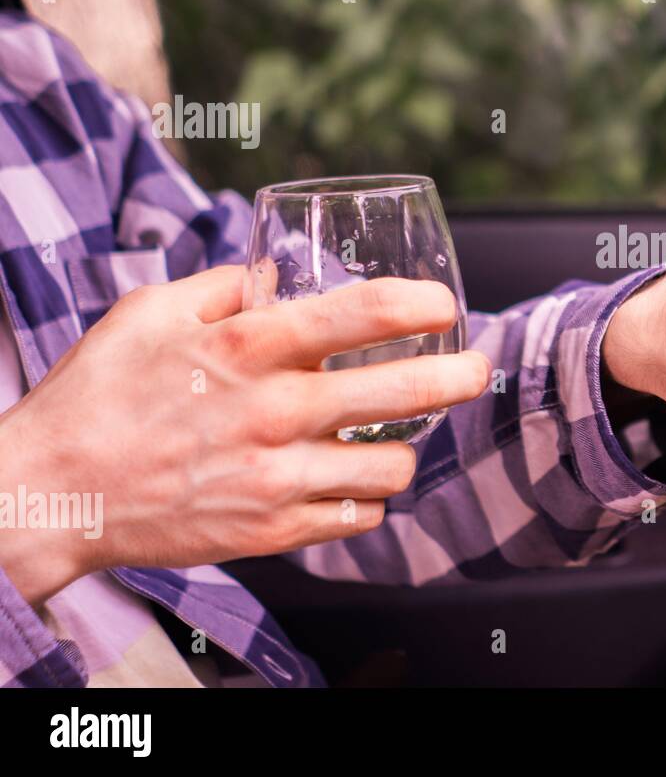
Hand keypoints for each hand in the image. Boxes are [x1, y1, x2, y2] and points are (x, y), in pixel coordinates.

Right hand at [0, 266, 488, 605]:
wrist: (53, 491)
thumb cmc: (98, 392)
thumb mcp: (150, 311)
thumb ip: (225, 287)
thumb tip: (277, 272)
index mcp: (248, 346)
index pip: (365, 312)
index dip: (424, 304)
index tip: (447, 306)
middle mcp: (274, 410)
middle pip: (405, 391)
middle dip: (460, 377)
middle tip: (475, 371)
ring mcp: (276, 477)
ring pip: (393, 467)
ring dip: (405, 450)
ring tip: (395, 439)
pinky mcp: (271, 531)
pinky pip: (357, 517)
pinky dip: (363, 499)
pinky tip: (348, 483)